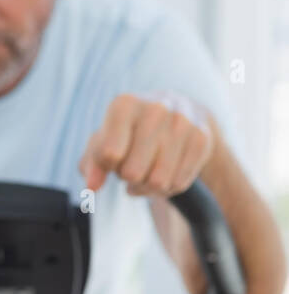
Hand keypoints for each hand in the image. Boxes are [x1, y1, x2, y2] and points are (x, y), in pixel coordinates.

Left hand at [78, 92, 214, 196]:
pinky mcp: (202, 139)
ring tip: (146, 172)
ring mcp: (182, 123)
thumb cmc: (128, 131)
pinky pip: (178, 183)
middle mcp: (155, 109)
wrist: (177, 112)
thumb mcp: (102, 142)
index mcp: (124, 104)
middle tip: (131, 166)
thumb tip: (92, 187)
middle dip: (128, 177)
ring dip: (147, 187)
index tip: (112, 157)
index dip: (108, 166)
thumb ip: (91, 164)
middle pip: (133, 173)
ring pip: (158, 182)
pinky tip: (164, 173)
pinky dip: (167, 188)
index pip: (109, 155)